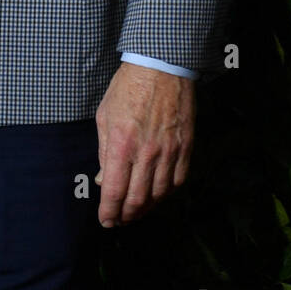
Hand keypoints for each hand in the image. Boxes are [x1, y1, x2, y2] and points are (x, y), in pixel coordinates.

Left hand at [94, 61, 194, 226]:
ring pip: (159, 195)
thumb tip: (104, 180)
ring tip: (136, 212)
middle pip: (138, 199)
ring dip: (146, 208)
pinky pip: (177, 181)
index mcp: (122, 143)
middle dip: (126, 216)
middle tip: (119, 221)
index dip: (109, 211)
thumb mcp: (105, 116)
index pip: (115, 190)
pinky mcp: (186, 148)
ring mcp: (169, 152)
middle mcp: (147, 152)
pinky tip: (156, 195)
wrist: (160, 68)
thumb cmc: (127, 89)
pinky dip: (166, 194)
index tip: (105, 221)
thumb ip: (104, 151)